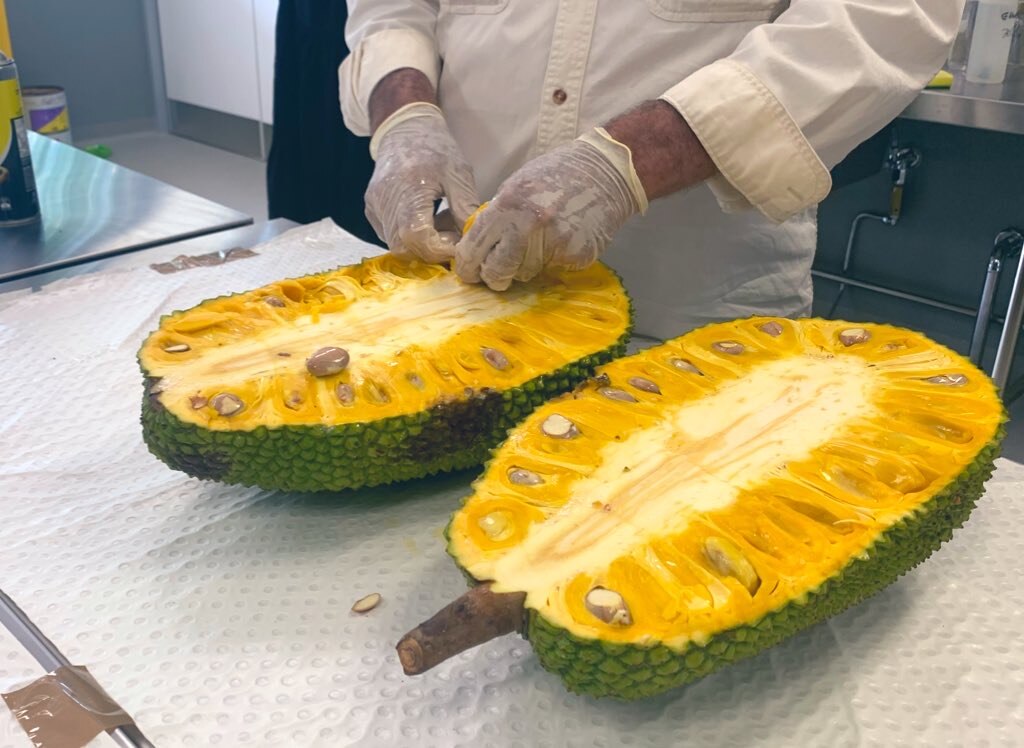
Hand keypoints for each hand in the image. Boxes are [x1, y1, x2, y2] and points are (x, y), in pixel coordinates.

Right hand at [366, 102, 479, 263]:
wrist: (406, 129)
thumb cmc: (437, 149)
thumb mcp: (460, 175)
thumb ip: (466, 210)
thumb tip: (472, 243)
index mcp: (409, 188)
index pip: (417, 237)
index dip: (440, 248)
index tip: (459, 242)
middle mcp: (385, 201)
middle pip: (404, 247)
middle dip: (431, 250)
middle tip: (452, 234)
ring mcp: (374, 207)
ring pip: (396, 244)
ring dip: (422, 243)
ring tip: (441, 220)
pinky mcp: (371, 210)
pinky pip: (390, 235)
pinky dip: (410, 236)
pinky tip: (425, 216)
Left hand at [455, 129, 646, 290]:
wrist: (607, 171)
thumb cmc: (560, 174)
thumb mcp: (518, 185)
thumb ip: (498, 215)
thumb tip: (479, 245)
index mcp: (508, 204)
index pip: (474, 247)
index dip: (467, 267)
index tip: (469, 273)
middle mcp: (528, 224)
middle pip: (496, 270)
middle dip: (494, 277)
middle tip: (498, 275)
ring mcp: (553, 241)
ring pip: (525, 273)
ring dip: (527, 266)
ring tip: (541, 243)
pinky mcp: (575, 254)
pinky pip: (553, 268)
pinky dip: (554, 261)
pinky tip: (563, 240)